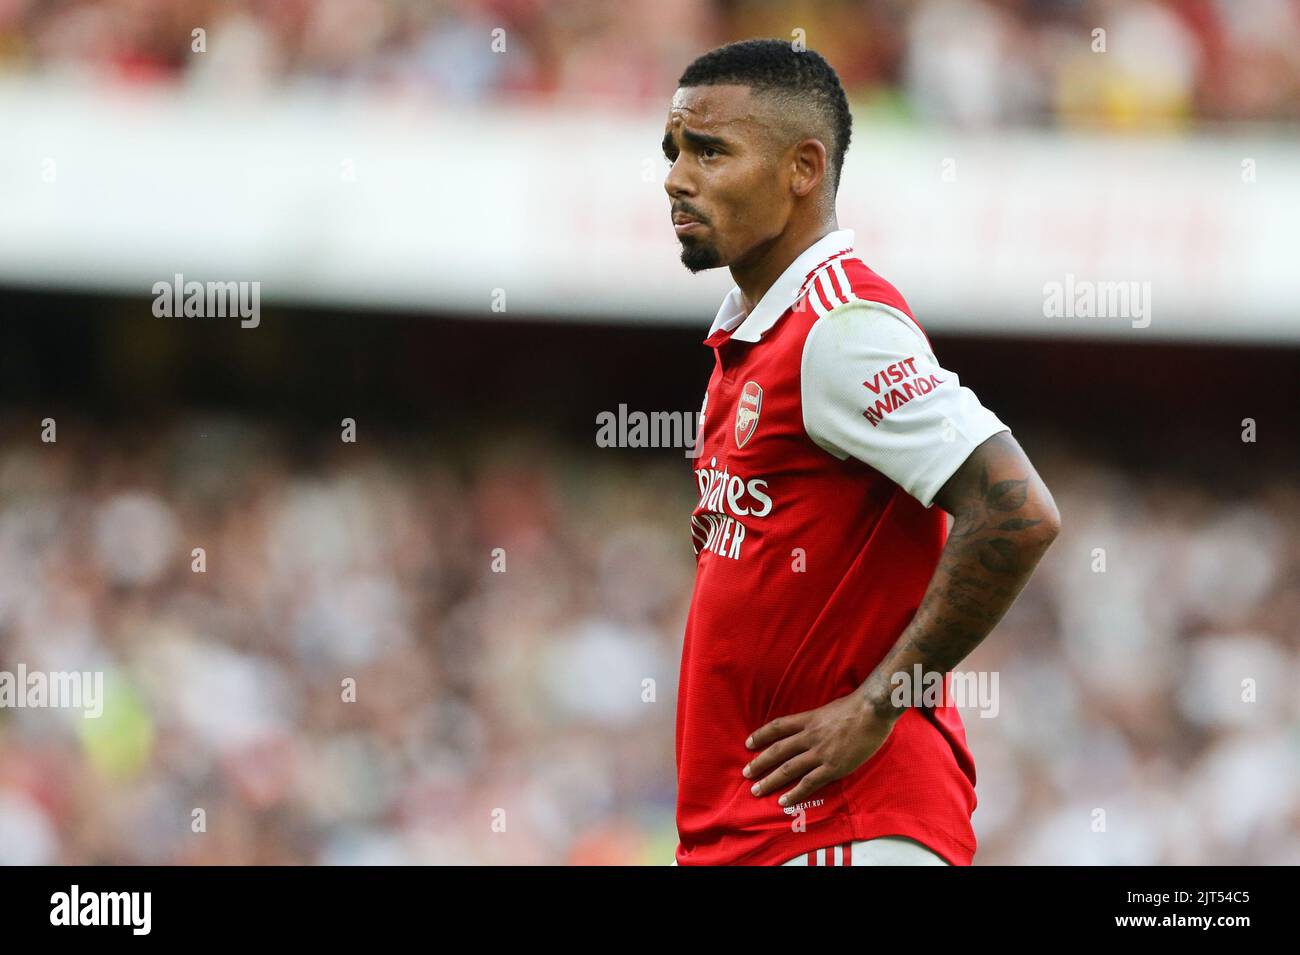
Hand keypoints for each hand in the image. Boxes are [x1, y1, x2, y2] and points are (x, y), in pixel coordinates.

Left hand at [743, 692, 898, 807]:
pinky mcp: (833, 767)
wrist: (873, 710)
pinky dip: (794, 793)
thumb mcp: (829, 708)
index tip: (748, 744)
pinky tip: (783, 801)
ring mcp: (820, 753)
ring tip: (756, 791)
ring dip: (770, 781)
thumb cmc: (857, 707)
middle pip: (778, 750)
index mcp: (809, 719)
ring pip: (788, 769)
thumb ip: (817, 720)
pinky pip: (809, 783)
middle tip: (746, 773)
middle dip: (760, 762)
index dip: (761, 735)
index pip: (778, 727)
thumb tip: (810, 726)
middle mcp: (809, 736)